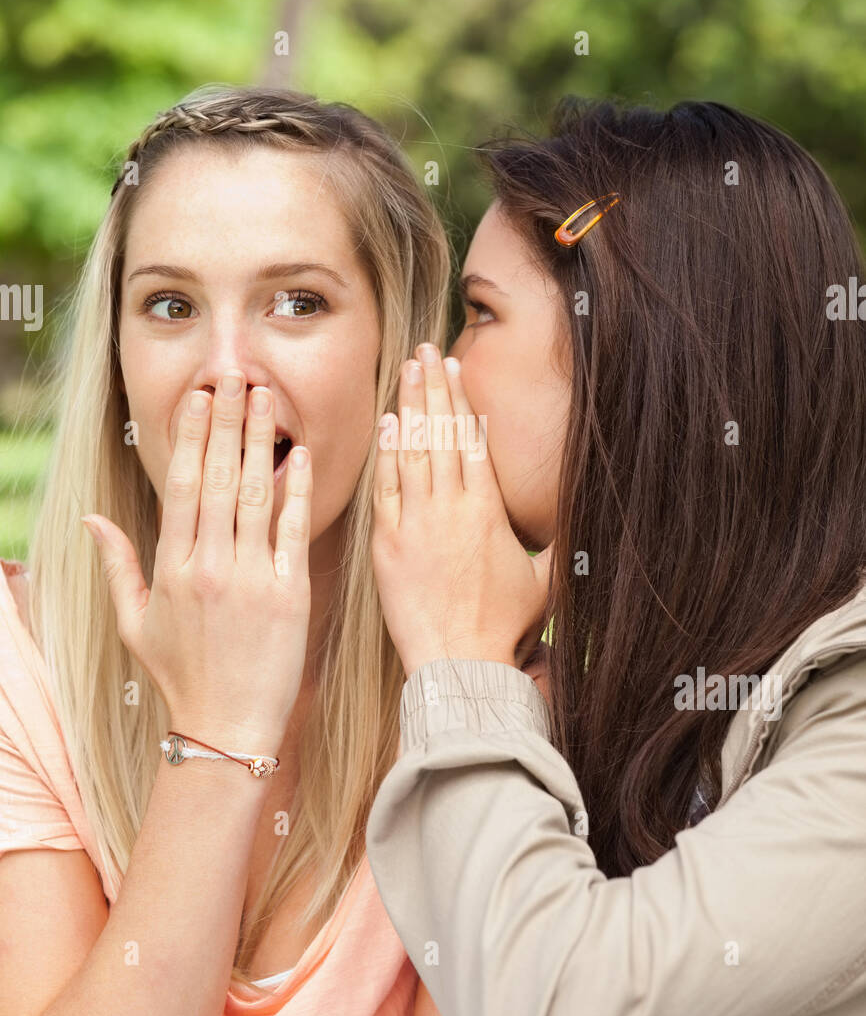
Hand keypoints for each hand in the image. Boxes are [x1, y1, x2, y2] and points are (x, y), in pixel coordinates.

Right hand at [81, 372, 312, 750]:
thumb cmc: (182, 677)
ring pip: (255, 495)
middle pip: (217, 479)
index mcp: (172, 569)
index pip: (181, 486)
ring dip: (261, 442)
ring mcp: (251, 579)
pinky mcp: (289, 595)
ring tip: (267, 398)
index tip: (198, 399)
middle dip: (227, 423)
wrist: (228, 729)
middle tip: (236, 376)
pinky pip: (292, 532)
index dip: (190, 437)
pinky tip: (299, 455)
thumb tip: (92, 520)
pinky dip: (297, 491)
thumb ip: (118, 567)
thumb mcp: (136, 624)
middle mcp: (209, 567)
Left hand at [372, 344, 551, 677]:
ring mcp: (415, 523)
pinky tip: (386, 425)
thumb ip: (564, 542)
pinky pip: (385, 488)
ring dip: (407, 408)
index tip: (453, 367)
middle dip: (431, 387)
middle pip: (439, 434)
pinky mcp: (388, 545)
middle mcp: (450, 508)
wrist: (461, 664)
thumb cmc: (506, 626)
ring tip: (404, 372)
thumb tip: (595, 520)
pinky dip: (385, 454)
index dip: (461, 399)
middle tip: (423, 351)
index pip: (471, 440)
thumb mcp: (546, 582)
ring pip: (410, 453)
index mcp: (487, 510)